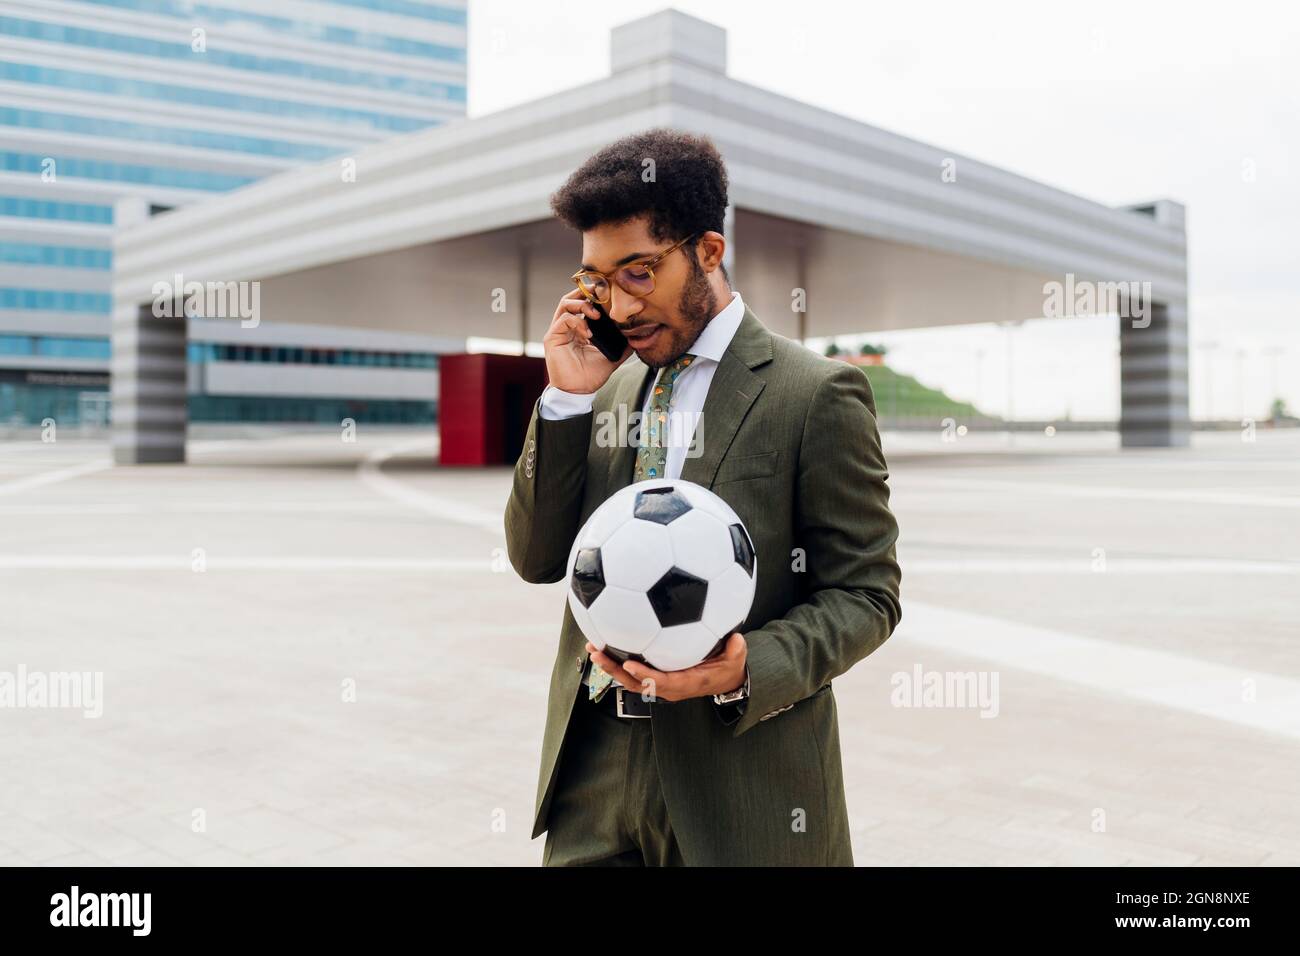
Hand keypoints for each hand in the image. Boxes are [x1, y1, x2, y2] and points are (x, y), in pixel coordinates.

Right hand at [543, 289, 630, 393]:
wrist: (578, 392)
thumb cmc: (590, 375)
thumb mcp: (611, 356)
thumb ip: (622, 345)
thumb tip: (636, 336)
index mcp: (579, 328)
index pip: (583, 302)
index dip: (594, 295)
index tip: (609, 292)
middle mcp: (567, 326)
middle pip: (572, 298)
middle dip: (587, 292)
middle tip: (602, 293)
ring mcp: (558, 331)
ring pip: (565, 304)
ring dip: (582, 304)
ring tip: (596, 314)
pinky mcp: (552, 338)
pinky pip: (563, 320)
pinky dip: (577, 322)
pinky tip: (588, 333)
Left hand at [587, 633, 746, 702]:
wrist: (725, 680)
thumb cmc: (728, 668)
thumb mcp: (736, 660)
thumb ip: (736, 651)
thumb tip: (735, 639)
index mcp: (685, 684)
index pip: (661, 683)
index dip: (644, 676)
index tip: (629, 664)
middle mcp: (668, 687)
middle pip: (636, 683)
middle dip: (615, 670)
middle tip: (597, 653)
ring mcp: (660, 683)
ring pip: (630, 679)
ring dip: (611, 665)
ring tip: (593, 648)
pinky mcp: (656, 677)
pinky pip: (634, 672)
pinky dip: (619, 661)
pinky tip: (606, 645)